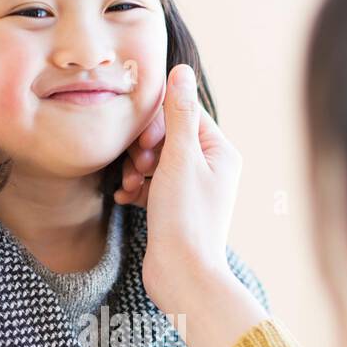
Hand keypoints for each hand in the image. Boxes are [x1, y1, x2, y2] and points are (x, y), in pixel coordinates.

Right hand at [115, 64, 242, 316]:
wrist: (183, 276)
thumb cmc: (186, 218)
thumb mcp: (180, 158)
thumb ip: (178, 114)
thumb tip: (181, 70)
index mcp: (221, 153)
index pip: (186, 114)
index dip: (159, 122)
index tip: (144, 139)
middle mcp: (211, 169)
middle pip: (169, 137)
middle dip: (145, 147)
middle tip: (137, 164)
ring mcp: (192, 191)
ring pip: (156, 161)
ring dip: (136, 167)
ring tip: (130, 183)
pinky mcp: (174, 210)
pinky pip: (151, 185)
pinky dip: (136, 187)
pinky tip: (126, 197)